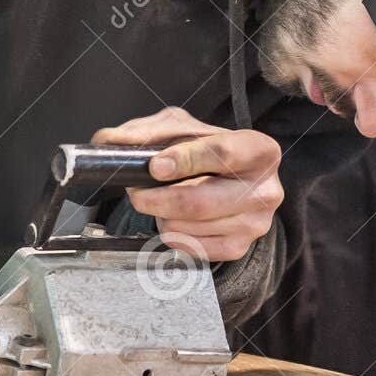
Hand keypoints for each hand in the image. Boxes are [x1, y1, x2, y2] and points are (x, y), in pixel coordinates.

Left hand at [92, 107, 282, 261]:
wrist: (228, 179)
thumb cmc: (206, 151)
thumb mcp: (180, 128)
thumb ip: (147, 132)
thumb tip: (109, 141)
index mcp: (260, 150)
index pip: (221, 155)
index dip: (184, 160)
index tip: (154, 166)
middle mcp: (266, 189)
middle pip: (200, 202)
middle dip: (157, 198)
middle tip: (136, 191)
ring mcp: (255, 223)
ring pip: (189, 227)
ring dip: (162, 215)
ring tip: (163, 201)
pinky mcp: (239, 247)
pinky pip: (190, 247)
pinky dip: (172, 233)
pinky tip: (175, 218)